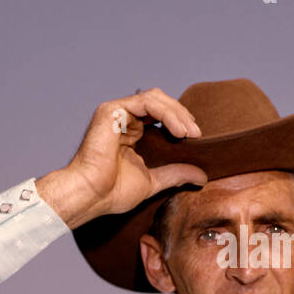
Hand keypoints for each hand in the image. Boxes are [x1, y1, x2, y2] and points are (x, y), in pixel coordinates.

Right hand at [36, 88, 206, 227]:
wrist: (91, 195)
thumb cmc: (112, 191)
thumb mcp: (153, 180)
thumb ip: (175, 173)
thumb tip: (202, 176)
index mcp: (130, 131)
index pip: (159, 114)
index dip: (179, 120)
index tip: (196, 138)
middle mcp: (123, 118)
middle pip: (159, 101)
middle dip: (181, 114)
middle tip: (197, 134)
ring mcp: (116, 112)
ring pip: (154, 98)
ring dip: (176, 113)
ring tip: (190, 133)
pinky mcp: (112, 111)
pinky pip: (146, 102)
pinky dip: (166, 113)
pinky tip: (178, 131)